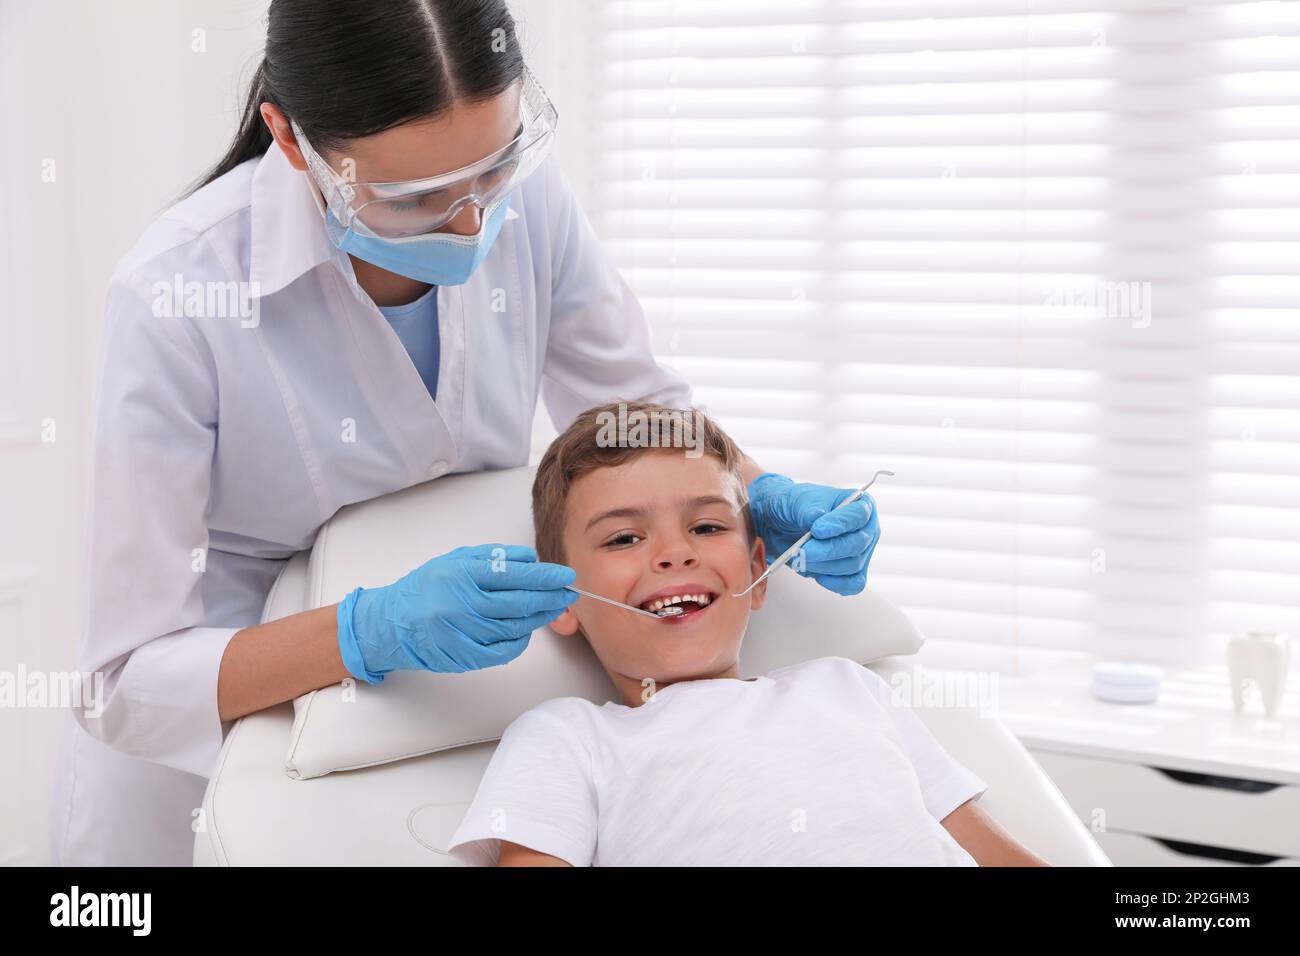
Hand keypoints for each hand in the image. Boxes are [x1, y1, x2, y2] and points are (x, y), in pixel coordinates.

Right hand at [336, 544, 577, 682]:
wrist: (391, 623)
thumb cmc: (426, 588)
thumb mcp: (455, 560)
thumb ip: (493, 558)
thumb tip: (530, 560)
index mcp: (461, 575)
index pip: (513, 575)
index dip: (544, 577)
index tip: (565, 575)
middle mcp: (462, 604)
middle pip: (519, 603)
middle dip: (550, 598)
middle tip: (569, 593)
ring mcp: (463, 633)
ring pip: (515, 627)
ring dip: (539, 618)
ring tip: (552, 608)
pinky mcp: (464, 656)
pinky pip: (504, 650)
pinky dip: (520, 639)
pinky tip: (526, 629)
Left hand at [747, 474, 878, 595]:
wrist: (783, 525)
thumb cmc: (797, 508)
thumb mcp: (798, 501)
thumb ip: (809, 509)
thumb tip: (817, 518)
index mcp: (861, 504)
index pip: (859, 515)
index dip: (840, 524)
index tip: (817, 530)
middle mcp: (866, 529)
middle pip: (857, 544)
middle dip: (828, 550)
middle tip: (803, 550)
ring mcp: (862, 552)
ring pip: (852, 565)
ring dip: (824, 565)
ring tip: (802, 557)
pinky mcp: (852, 572)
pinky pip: (853, 584)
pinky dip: (835, 583)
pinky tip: (818, 576)